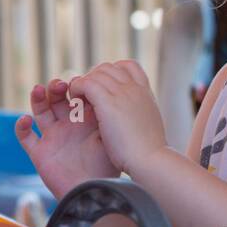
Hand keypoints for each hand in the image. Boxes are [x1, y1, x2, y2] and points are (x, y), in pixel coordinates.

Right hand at [15, 77, 119, 199]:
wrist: (93, 193)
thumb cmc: (106, 169)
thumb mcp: (108, 139)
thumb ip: (104, 118)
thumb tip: (103, 94)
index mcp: (86, 121)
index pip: (78, 96)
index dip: (77, 86)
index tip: (80, 83)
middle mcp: (68, 126)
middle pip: (58, 99)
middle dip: (57, 88)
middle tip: (61, 84)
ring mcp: (53, 137)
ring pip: (40, 111)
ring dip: (38, 99)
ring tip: (40, 89)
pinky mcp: (40, 152)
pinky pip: (25, 137)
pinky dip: (21, 127)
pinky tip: (25, 119)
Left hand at [65, 60, 168, 177]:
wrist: (151, 160)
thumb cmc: (149, 152)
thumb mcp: (149, 125)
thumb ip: (140, 114)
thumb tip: (134, 117)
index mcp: (145, 93)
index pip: (128, 66)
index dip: (112, 73)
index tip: (105, 90)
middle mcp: (134, 88)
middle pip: (108, 68)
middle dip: (94, 79)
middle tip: (86, 98)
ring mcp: (122, 93)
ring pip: (95, 74)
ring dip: (83, 85)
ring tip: (78, 102)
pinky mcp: (108, 102)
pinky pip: (86, 83)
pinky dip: (77, 89)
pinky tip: (75, 105)